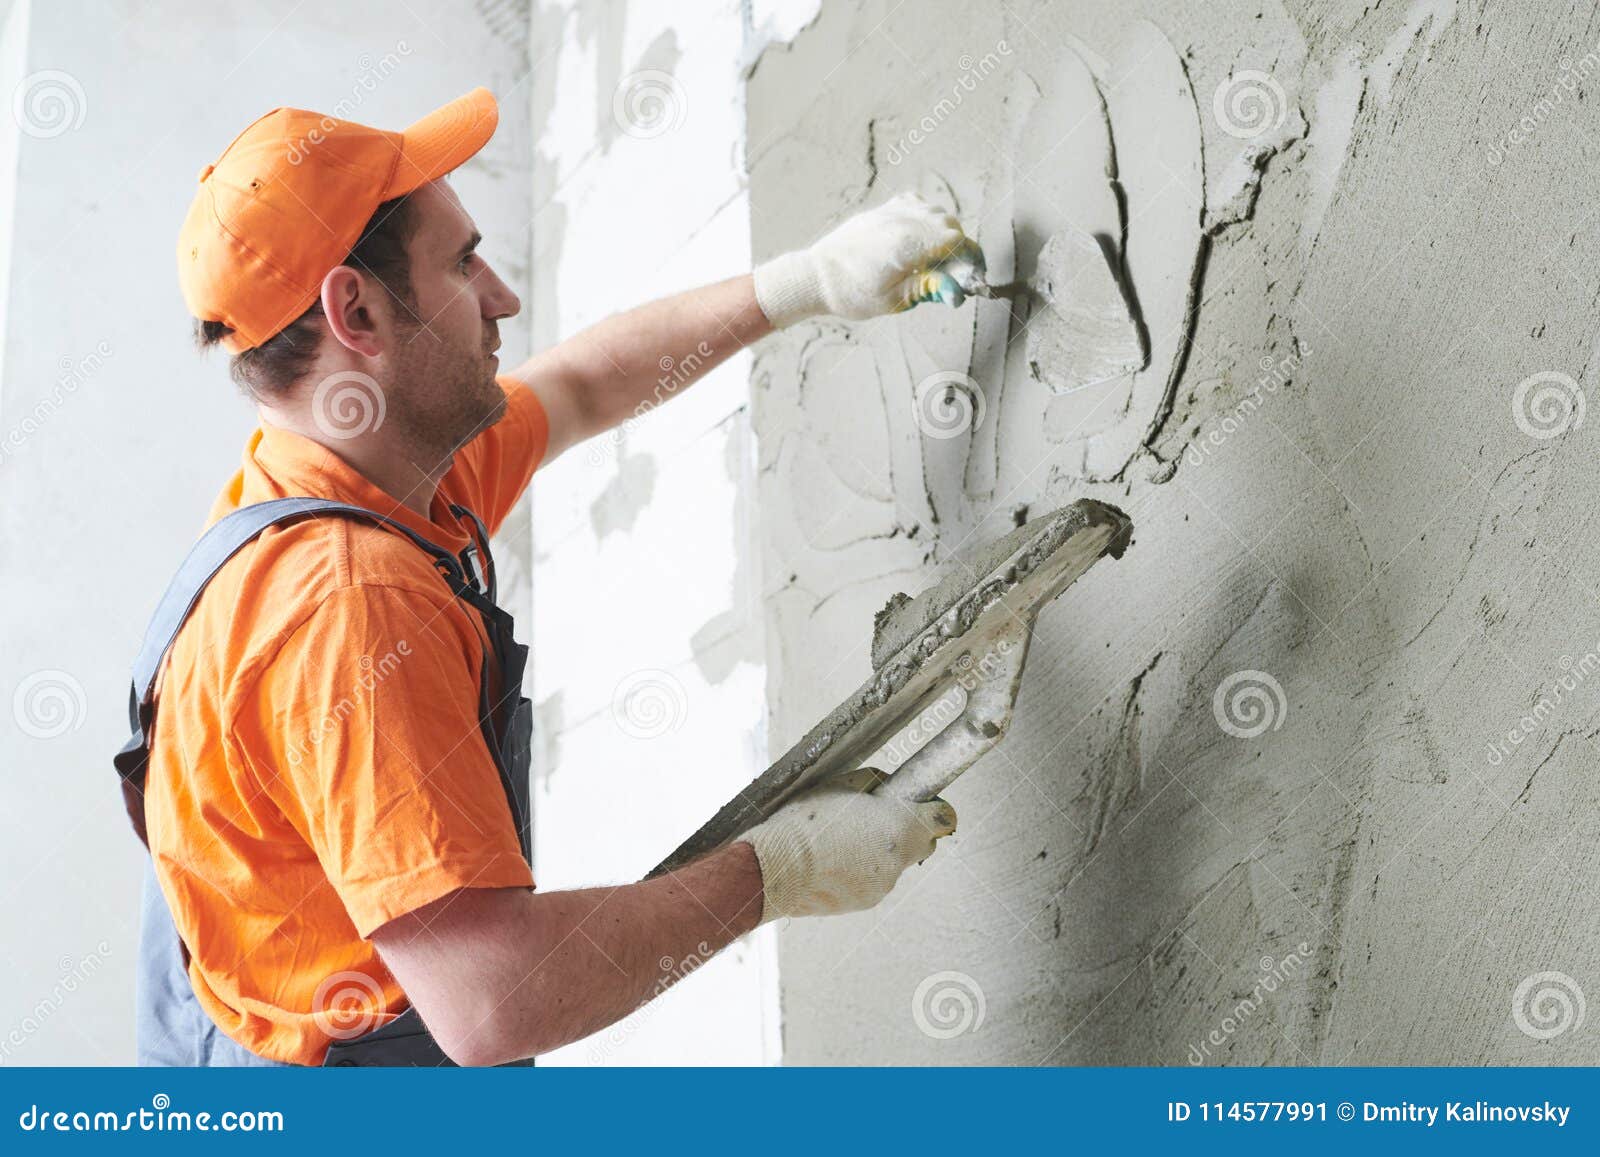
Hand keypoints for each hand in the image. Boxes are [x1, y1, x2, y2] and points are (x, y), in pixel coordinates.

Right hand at [740, 768, 957, 920]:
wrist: (776, 869)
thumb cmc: (807, 821)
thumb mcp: (842, 784)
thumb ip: (876, 783)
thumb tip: (889, 787)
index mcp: (899, 827)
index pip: (944, 819)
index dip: (936, 810)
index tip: (924, 806)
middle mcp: (898, 861)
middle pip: (920, 844)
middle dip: (906, 833)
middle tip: (877, 821)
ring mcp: (882, 885)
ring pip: (893, 864)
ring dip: (878, 854)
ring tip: (841, 843)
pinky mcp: (865, 903)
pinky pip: (872, 882)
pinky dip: (860, 872)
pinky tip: (832, 863)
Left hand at [752, 192, 968, 327]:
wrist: (816, 276)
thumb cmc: (850, 294)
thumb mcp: (893, 300)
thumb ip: (928, 290)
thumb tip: (958, 292)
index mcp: (907, 244)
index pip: (957, 242)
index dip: (971, 260)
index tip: (973, 277)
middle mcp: (902, 221)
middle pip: (950, 226)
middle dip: (961, 249)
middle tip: (957, 274)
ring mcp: (891, 212)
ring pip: (935, 213)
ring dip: (945, 233)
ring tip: (939, 259)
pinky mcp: (882, 210)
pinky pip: (916, 204)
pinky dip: (926, 218)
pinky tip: (921, 238)